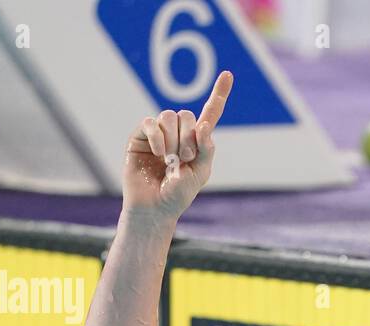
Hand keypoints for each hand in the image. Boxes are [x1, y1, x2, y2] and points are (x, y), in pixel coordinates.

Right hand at [122, 71, 232, 221]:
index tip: (228, 74)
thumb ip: (206, 150)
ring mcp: (158, 132)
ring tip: (169, 160)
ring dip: (173, 140)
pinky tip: (157, 154)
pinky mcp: (140, 135)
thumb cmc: (178, 194)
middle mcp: (178, 132)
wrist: (154, 207)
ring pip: (169, 117)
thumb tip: (204, 126)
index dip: (219, 94)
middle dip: (188, 138)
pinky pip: (151, 123)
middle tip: (184, 159)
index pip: (210, 113)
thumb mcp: (200, 174)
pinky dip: (157, 138)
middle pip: (187, 115)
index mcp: (197, 141)